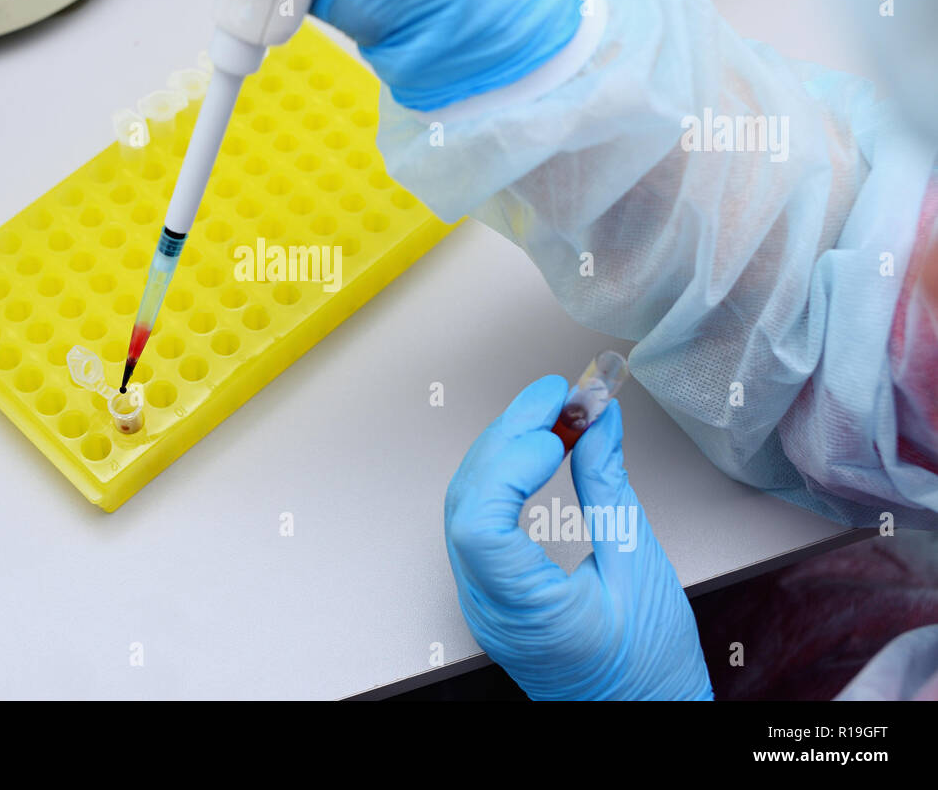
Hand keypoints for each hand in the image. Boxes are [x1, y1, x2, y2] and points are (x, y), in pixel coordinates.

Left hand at [445, 375, 712, 699]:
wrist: (642, 719)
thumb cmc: (646, 671)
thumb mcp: (641, 569)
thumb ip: (610, 489)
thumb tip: (598, 422)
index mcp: (527, 613)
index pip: (480, 526)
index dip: (507, 465)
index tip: (554, 430)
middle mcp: (490, 607)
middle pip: (469, 502)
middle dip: (509, 435)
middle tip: (557, 394)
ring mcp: (484, 600)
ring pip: (468, 506)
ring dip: (504, 450)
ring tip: (552, 411)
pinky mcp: (493, 591)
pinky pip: (480, 521)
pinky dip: (504, 477)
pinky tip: (535, 450)